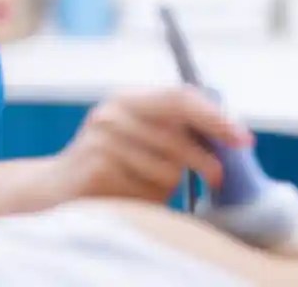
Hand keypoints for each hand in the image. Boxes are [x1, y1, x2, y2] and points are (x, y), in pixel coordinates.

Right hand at [46, 87, 253, 203]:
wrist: (54, 187)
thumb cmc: (113, 162)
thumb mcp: (141, 134)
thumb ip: (178, 129)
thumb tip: (233, 136)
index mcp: (129, 98)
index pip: (181, 98)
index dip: (217, 119)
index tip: (243, 140)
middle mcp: (113, 113)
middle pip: (179, 138)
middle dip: (206, 161)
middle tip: (218, 178)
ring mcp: (100, 142)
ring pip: (167, 170)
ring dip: (169, 186)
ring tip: (146, 184)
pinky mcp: (94, 172)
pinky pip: (146, 193)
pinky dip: (148, 200)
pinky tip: (129, 194)